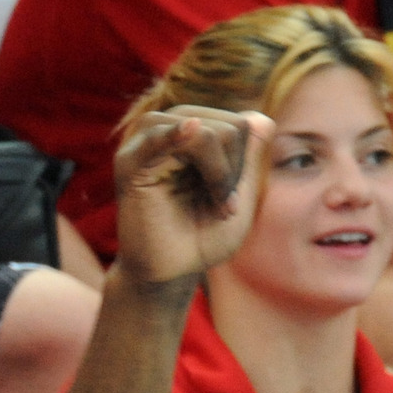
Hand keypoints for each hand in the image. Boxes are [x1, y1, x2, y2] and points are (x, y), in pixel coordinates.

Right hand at [113, 106, 273, 284]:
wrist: (169, 274)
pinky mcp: (130, 161)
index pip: (236, 124)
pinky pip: (158, 133)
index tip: (231, 202)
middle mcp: (172, 132)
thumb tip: (262, 118)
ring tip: (217, 205)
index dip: (243, 163)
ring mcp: (148, 142)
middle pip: (222, 125)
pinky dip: (178, 134)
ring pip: (199, 129)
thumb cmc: (202, 240)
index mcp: (196, 137)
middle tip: (222, 208)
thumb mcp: (238, 200)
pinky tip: (190, 132)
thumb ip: (250, 160)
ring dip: (217, 171)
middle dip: (232, 170)